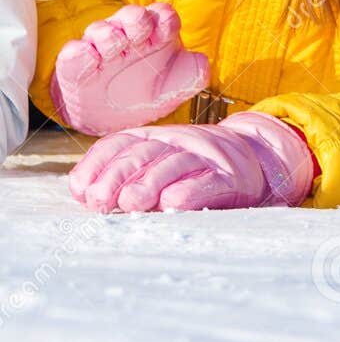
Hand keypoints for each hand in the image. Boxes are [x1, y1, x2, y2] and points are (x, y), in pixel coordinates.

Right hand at [50, 3, 210, 135]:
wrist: (114, 121)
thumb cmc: (150, 94)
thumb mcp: (180, 86)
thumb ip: (196, 72)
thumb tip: (200, 60)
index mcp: (156, 35)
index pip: (162, 14)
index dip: (165, 20)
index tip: (165, 35)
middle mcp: (128, 36)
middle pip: (132, 14)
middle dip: (136, 20)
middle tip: (139, 36)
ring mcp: (100, 48)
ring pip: (101, 29)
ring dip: (108, 37)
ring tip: (114, 53)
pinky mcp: (75, 64)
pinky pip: (74, 52)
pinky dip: (81, 53)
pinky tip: (91, 60)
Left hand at [68, 112, 314, 213]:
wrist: (256, 158)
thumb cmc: (194, 171)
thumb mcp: (158, 165)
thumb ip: (123, 176)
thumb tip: (83, 191)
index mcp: (156, 138)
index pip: (121, 143)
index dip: (98, 165)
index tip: (81, 191)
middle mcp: (179, 141)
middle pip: (144, 153)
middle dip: (117, 176)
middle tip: (101, 201)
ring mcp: (207, 156)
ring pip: (174, 164)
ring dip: (150, 183)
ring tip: (131, 203)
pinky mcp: (231, 177)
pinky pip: (210, 181)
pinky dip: (191, 192)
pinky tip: (173, 202)